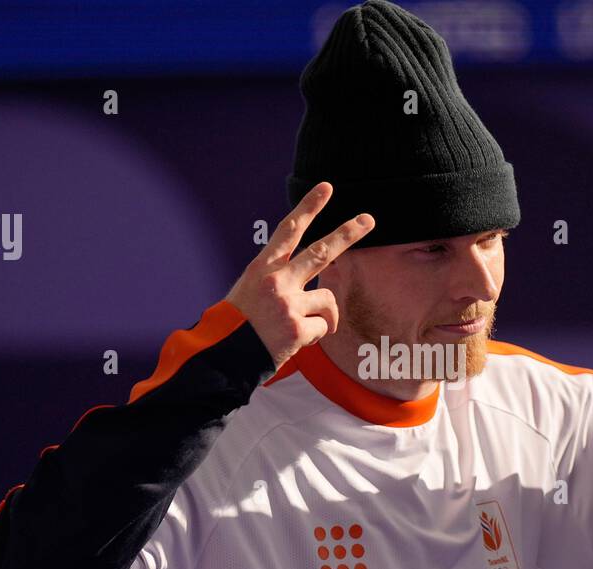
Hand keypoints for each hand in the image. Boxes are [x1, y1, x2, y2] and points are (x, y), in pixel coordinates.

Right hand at [226, 182, 373, 369]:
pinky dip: (315, 336)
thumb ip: (277, 277)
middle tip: (368, 219)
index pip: (289, 230)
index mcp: (263, 268)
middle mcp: (277, 281)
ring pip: (327, 300)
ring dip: (323, 316)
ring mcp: (288, 304)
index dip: (309, 207)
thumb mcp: (250, 289)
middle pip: (320, 252)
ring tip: (301, 327)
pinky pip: (323, 328)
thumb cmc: (238, 324)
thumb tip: (311, 273)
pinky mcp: (297, 329)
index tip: (327, 188)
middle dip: (346, 234)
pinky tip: (295, 341)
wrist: (224, 356)